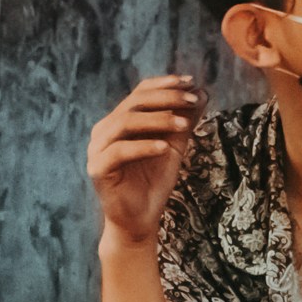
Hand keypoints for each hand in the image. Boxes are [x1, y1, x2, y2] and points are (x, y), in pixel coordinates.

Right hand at [88, 76, 201, 254]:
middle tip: (192, 101)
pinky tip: (163, 147)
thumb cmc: (154, 182)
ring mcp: (98, 149)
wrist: (140, 219)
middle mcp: (105, 130)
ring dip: (157, 120)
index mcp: (119, 120)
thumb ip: (184, 121)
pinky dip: (143, 146)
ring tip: (183, 124)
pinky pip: (119, 151)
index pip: (140, 93)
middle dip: (166, 99)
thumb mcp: (174, 146)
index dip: (164, 85)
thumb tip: (203, 92)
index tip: (190, 82)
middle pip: (134, 103)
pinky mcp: (98, 169)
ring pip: (125, 122)